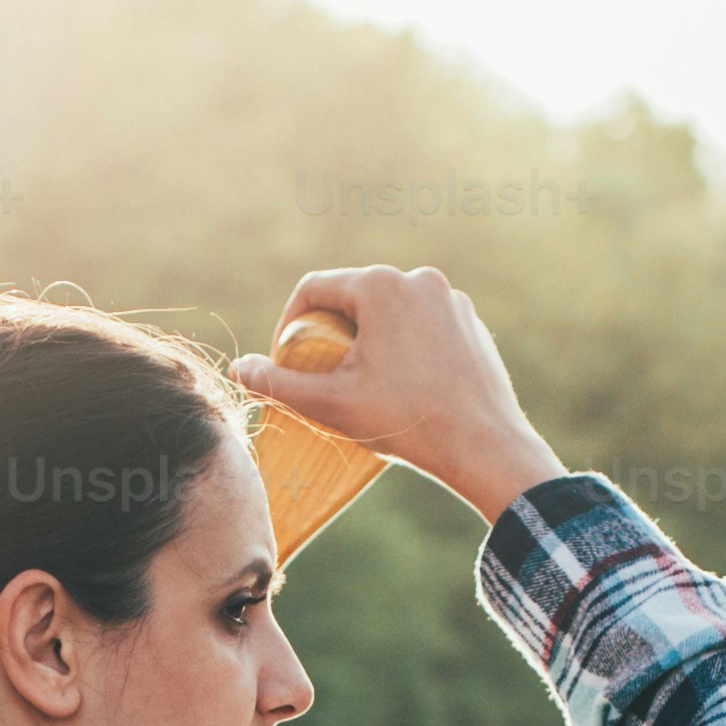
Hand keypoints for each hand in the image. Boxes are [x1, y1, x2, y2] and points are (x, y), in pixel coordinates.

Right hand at [240, 266, 567, 522]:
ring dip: (368, 339)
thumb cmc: (406, 422)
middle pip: (353, 297)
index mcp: (380, 286)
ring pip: (390, 311)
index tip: (286, 361)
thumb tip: (241, 368)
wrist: (484, 446)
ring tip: (364, 384)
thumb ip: (278, 384)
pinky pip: (422, 325)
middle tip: (322, 375)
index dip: (289, 324)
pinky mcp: (471, 322)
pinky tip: (404, 387)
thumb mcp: (330, 404)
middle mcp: (418, 279)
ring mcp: (450, 299)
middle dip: (331, 333)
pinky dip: (404, 347)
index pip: (313, 289)